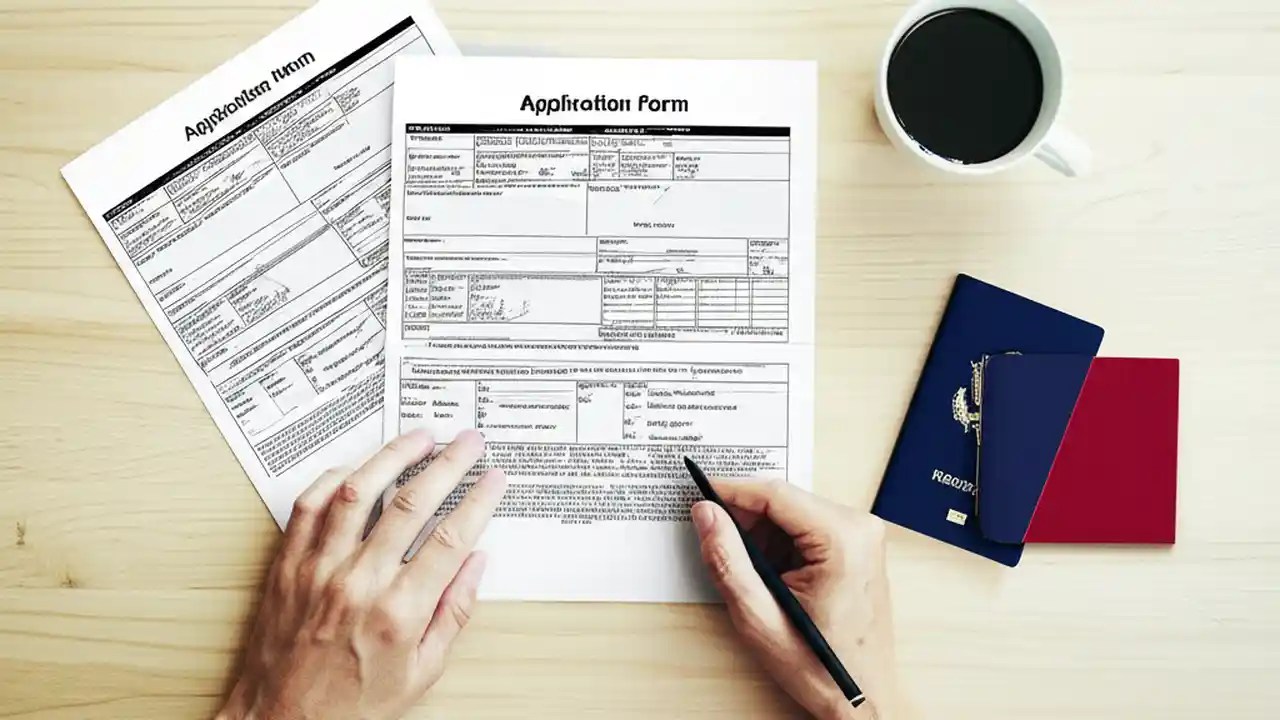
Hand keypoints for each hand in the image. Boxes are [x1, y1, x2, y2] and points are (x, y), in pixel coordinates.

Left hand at [217, 429, 505, 719]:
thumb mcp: (421, 675)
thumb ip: (453, 615)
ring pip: (358, 492)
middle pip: (412, 503)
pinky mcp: (288, 565)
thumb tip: (476, 565)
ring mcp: (318, 569)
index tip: (494, 480)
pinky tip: (358, 467)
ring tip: (419, 437)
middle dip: (447, 464)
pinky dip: (335, 478)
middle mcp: (357, 583)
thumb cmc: (350, 708)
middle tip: (468, 442)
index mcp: (398, 613)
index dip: (479, 501)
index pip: (451, 538)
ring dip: (393, 456)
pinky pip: (310, 506)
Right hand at [691, 480, 909, 719]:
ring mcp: (861, 535)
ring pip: (791, 513)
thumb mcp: (760, 617)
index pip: (775, 493)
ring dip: (762, 535)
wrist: (863, 697)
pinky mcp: (856, 545)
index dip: (730, 490)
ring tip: (751, 576)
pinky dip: (779, 545)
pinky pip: (805, 528)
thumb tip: (706, 515)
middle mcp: (859, 527)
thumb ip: (728, 560)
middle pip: (783, 500)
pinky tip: (772, 576)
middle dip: (745, 519)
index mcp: (843, 539)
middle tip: (715, 544)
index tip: (698, 493)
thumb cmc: (822, 667)